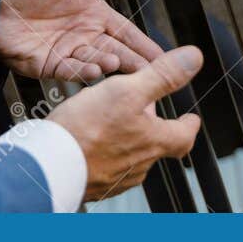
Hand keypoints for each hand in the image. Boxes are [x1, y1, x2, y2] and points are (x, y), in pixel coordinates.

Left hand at [0, 0, 162, 81]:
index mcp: (94, 14)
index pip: (127, 33)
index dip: (145, 45)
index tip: (165, 59)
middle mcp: (85, 36)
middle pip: (118, 53)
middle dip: (135, 65)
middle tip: (151, 75)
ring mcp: (69, 53)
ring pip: (97, 64)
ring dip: (107, 66)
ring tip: (114, 64)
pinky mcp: (50, 66)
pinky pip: (71, 72)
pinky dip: (83, 73)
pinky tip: (93, 70)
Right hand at [49, 46, 203, 200]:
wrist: (50, 165)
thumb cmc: (87, 130)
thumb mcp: (128, 90)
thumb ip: (162, 75)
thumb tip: (192, 58)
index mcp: (153, 142)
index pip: (184, 137)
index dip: (189, 125)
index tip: (191, 119)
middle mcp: (138, 165)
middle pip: (156, 146)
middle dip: (153, 128)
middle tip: (145, 112)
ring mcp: (115, 178)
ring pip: (130, 158)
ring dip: (126, 141)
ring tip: (113, 123)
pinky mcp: (92, 183)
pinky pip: (105, 168)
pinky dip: (103, 154)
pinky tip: (89, 143)